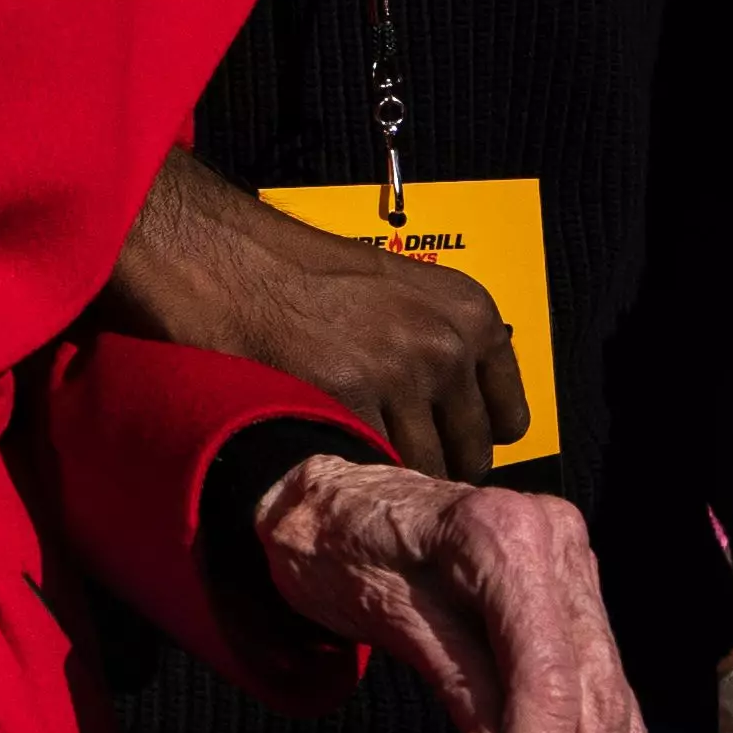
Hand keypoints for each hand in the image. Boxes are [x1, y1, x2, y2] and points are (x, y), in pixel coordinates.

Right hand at [105, 150, 530, 478]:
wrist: (224, 257)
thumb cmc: (301, 271)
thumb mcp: (400, 290)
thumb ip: (442, 344)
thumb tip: (462, 416)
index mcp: (472, 313)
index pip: (508, 420)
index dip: (467, 438)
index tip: (436, 445)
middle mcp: (446, 344)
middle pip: (470, 454)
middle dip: (431, 465)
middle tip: (387, 458)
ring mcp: (399, 375)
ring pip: (422, 471)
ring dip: (391, 475)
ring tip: (355, 459)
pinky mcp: (347, 400)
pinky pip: (371, 467)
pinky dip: (352, 469)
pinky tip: (327, 452)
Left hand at [254, 454, 639, 732]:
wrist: (329, 496)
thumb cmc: (334, 543)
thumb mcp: (380, 610)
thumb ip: (455, 680)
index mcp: (507, 537)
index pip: (549, 681)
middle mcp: (563, 546)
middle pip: (594, 701)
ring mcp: (579, 571)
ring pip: (612, 705)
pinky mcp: (580, 600)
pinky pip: (604, 693)